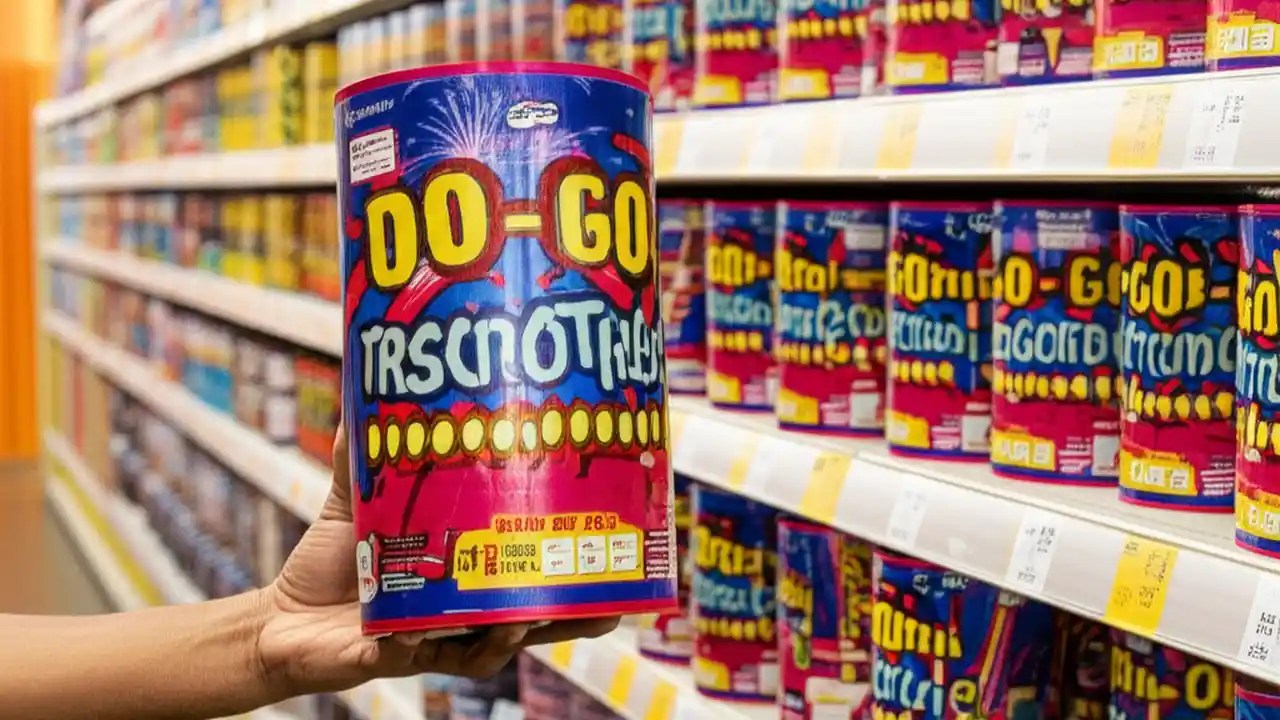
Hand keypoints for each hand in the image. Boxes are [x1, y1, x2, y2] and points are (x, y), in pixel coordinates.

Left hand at [255, 426, 619, 696]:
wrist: (280, 621)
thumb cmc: (329, 564)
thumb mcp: (354, 498)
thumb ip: (366, 449)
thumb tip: (367, 382)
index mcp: (463, 573)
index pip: (524, 568)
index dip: (566, 560)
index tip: (604, 534)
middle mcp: (459, 612)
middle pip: (530, 615)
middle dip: (571, 611)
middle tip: (610, 597)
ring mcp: (434, 638)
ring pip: (494, 645)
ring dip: (521, 633)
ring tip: (542, 615)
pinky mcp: (397, 657)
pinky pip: (430, 658)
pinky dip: (445, 649)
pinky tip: (464, 634)